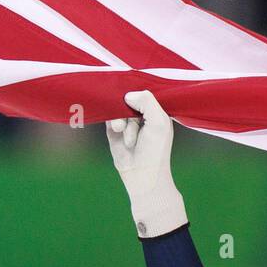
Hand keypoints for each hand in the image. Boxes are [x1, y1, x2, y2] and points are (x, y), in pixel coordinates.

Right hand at [106, 90, 187, 237]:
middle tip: (134, 120)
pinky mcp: (113, 129)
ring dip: (123, 120)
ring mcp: (127, 121)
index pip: (145, 91)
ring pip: (118, 107)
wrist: (141, 175)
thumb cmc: (155, 150)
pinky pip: (109, 116)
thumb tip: (127, 94)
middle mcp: (141, 114)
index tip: (136, 94)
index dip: (138, 90)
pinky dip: (114, 122)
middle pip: (129, 97)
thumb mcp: (158, 122)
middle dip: (128, 107)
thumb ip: (147, 101)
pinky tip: (118, 130)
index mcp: (157, 111)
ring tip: (128, 136)